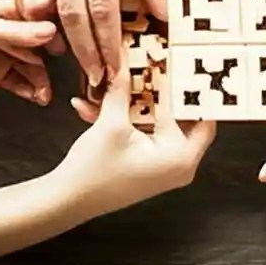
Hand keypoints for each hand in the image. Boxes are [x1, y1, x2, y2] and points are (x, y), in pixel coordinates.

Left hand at [0, 0, 55, 104]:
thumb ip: (15, 32)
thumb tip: (49, 31)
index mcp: (0, 12)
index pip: (37, 16)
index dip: (54, 29)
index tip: (68, 44)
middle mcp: (3, 31)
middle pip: (38, 44)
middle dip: (49, 61)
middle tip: (60, 75)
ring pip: (31, 66)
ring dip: (40, 79)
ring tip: (44, 93)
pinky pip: (20, 81)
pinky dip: (29, 90)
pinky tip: (35, 97)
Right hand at [10, 0, 165, 86]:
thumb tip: (160, 14)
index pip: (102, 11)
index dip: (107, 46)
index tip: (113, 70)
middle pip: (69, 16)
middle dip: (83, 52)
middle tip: (94, 76)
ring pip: (37, 4)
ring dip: (50, 33)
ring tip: (66, 52)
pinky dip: (29, 9)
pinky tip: (43, 22)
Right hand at [58, 66, 215, 216]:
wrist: (66, 201)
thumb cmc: (92, 174)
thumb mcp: (110, 123)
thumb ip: (122, 89)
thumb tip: (127, 64)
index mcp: (181, 156)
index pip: (199, 113)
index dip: (187, 87)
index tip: (179, 64)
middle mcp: (178, 163)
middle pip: (177, 114)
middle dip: (157, 89)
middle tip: (149, 65)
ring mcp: (162, 164)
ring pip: (155, 120)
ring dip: (133, 102)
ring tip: (117, 81)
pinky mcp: (146, 162)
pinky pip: (142, 131)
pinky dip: (124, 117)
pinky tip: (96, 104)